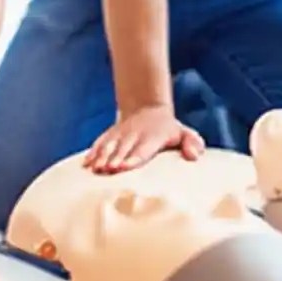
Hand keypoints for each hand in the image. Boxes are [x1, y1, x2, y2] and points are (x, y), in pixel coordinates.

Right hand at [83, 105, 204, 173]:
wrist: (149, 109)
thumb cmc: (169, 130)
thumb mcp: (184, 133)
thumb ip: (193, 143)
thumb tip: (195, 155)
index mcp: (154, 136)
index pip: (143, 148)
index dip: (133, 158)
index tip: (124, 167)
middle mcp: (135, 134)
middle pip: (123, 148)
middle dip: (115, 159)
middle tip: (108, 170)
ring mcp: (121, 133)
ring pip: (109, 145)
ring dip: (102, 157)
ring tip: (95, 169)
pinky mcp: (110, 134)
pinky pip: (100, 142)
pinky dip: (92, 152)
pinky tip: (86, 165)